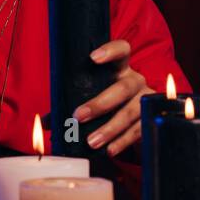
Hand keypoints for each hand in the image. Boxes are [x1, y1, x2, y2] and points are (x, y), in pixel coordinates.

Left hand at [71, 39, 155, 155]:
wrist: (140, 119)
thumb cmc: (110, 103)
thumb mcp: (93, 97)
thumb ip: (70, 104)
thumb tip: (48, 122)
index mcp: (120, 69)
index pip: (121, 50)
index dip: (110, 51)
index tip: (93, 58)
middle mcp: (136, 81)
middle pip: (123, 88)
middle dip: (100, 103)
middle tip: (78, 116)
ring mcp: (146, 100)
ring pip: (130, 112)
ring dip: (109, 128)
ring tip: (91, 142)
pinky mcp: (151, 119)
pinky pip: (137, 130)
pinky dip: (122, 142)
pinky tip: (109, 150)